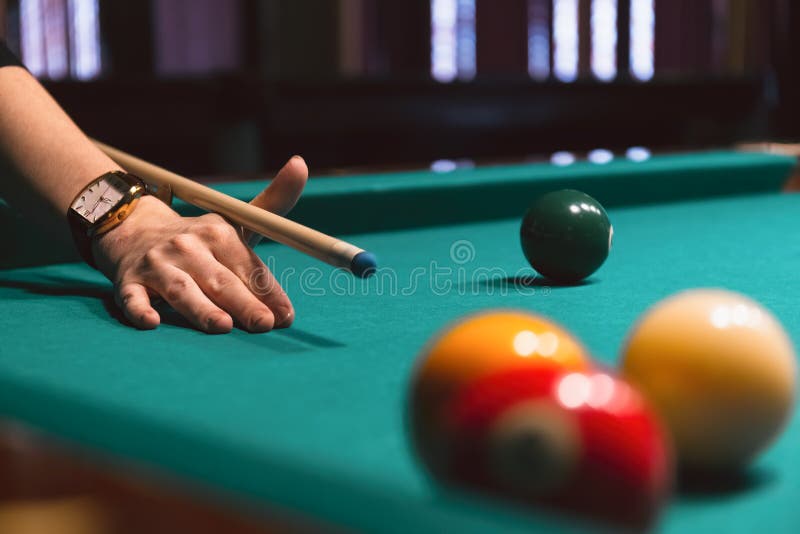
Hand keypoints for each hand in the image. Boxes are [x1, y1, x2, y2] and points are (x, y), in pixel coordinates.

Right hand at [93, 157, 308, 332]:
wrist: (133, 229)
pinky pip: (132, 297)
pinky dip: (139, 309)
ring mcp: (157, 264)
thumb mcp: (235, 222)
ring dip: (201, 308)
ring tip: (222, 326)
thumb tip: (301, 162)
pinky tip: (151, 322)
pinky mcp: (129, 281)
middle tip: (264, 324)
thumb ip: (274, 202)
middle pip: (220, 280)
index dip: (268, 291)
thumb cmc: (199, 240)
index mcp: (218, 233)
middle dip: (244, 303)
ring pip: (181, 289)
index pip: (247, 265)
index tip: (286, 316)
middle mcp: (188, 246)